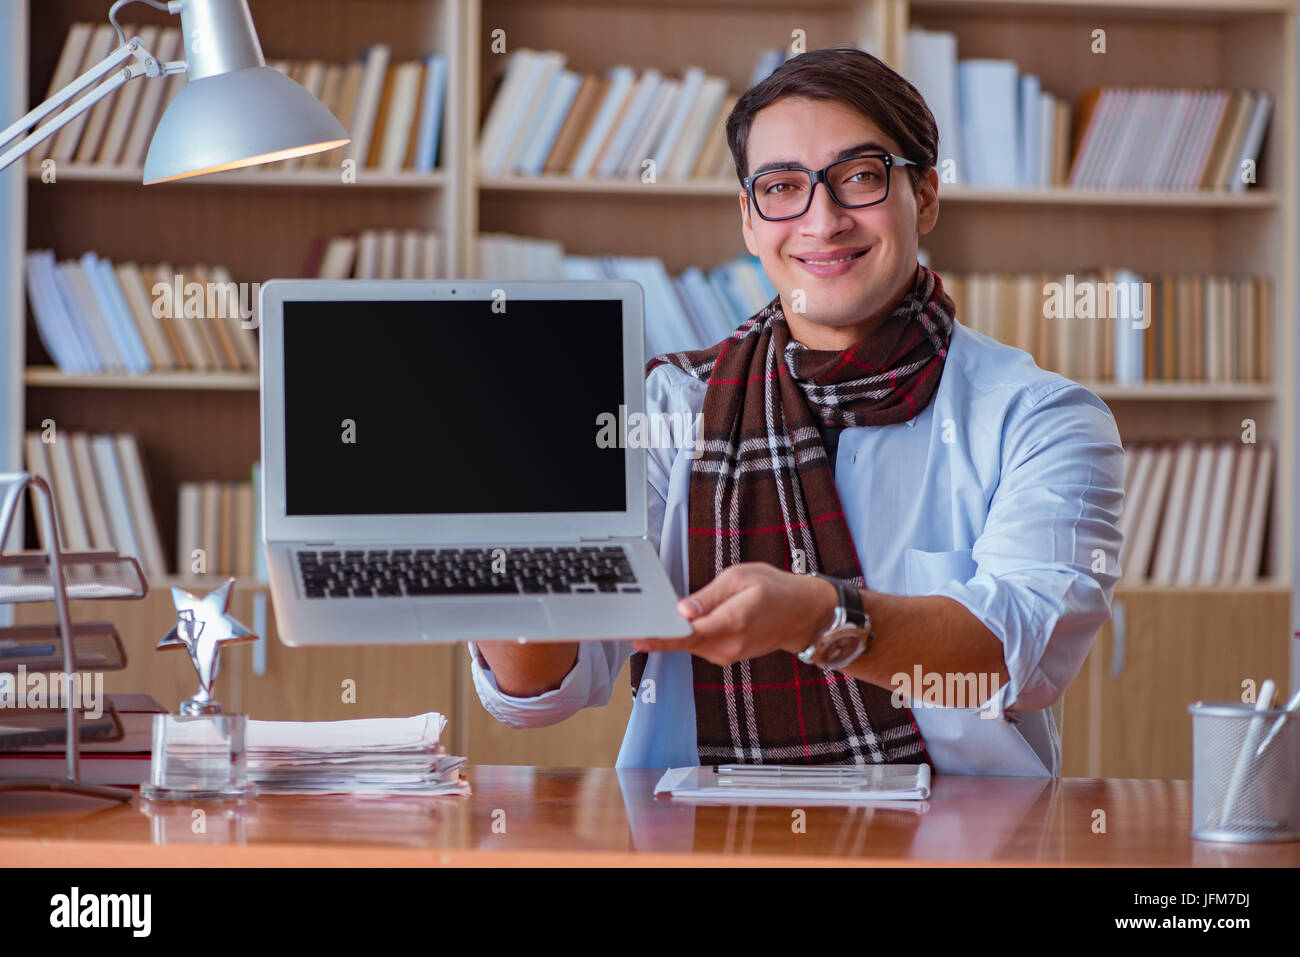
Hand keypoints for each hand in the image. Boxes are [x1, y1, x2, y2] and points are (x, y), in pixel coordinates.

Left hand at [632, 563, 838, 665]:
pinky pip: (698, 646)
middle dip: (659, 632)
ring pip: (689, 645)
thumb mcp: (740, 578)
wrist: (802, 614)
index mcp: (732, 622)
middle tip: (634, 622)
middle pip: (683, 642)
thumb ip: (708, 596)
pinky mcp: (725, 656)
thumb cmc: (774, 589)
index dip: (659, 636)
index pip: (687, 634)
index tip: (637, 636)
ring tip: (654, 619)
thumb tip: (682, 610)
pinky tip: (679, 624)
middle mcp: (728, 645)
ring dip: (672, 634)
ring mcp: (727, 654)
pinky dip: (686, 636)